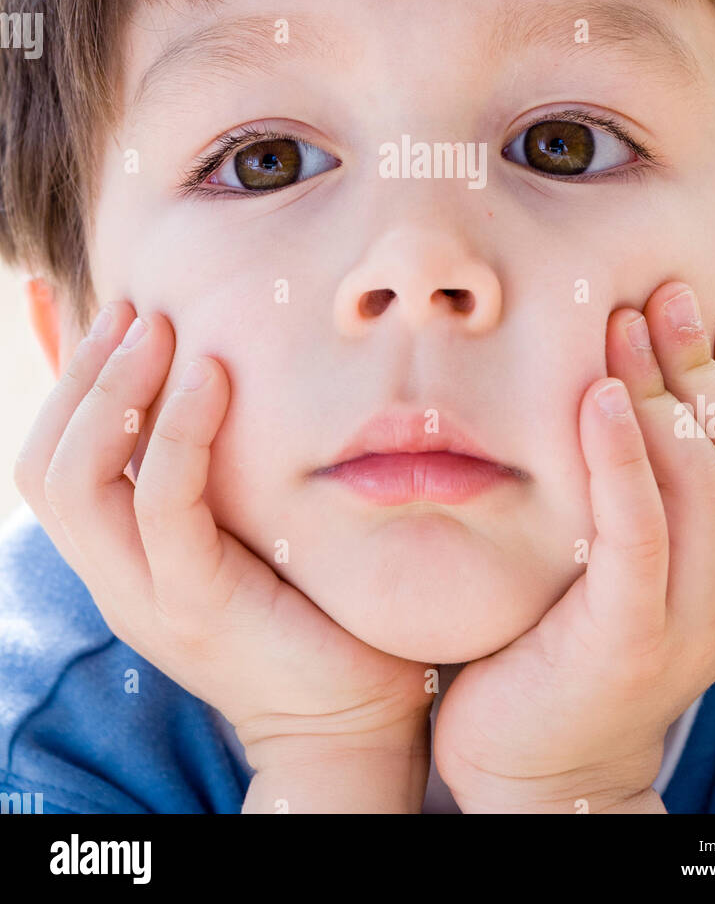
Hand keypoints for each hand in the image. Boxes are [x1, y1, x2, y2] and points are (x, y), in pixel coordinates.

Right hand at [15, 301, 432, 775]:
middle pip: (46, 466)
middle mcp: (118, 577)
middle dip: (83, 374)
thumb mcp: (252, 522)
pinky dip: (177, 433)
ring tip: (157, 328)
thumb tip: (222, 374)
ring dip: (112, 393)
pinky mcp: (197, 605)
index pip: (53, 462)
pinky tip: (211, 376)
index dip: (70, 382)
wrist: (357, 717)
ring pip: (77, 483)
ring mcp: (147, 596)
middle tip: (136, 308)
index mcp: (123, 557)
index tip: (116, 308)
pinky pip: (162, 507)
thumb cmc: (318, 605)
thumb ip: (221, 467)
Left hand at [432, 280, 714, 812]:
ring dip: (660, 389)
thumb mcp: (630, 561)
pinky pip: (642, 530)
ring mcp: (694, 620)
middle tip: (663, 297)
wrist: (534, 766)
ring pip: (701, 479)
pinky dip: (623, 456)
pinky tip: (596, 397)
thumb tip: (641, 387)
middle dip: (705, 362)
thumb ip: (655, 494)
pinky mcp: (632, 638)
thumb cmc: (567, 642)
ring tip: (621, 325)